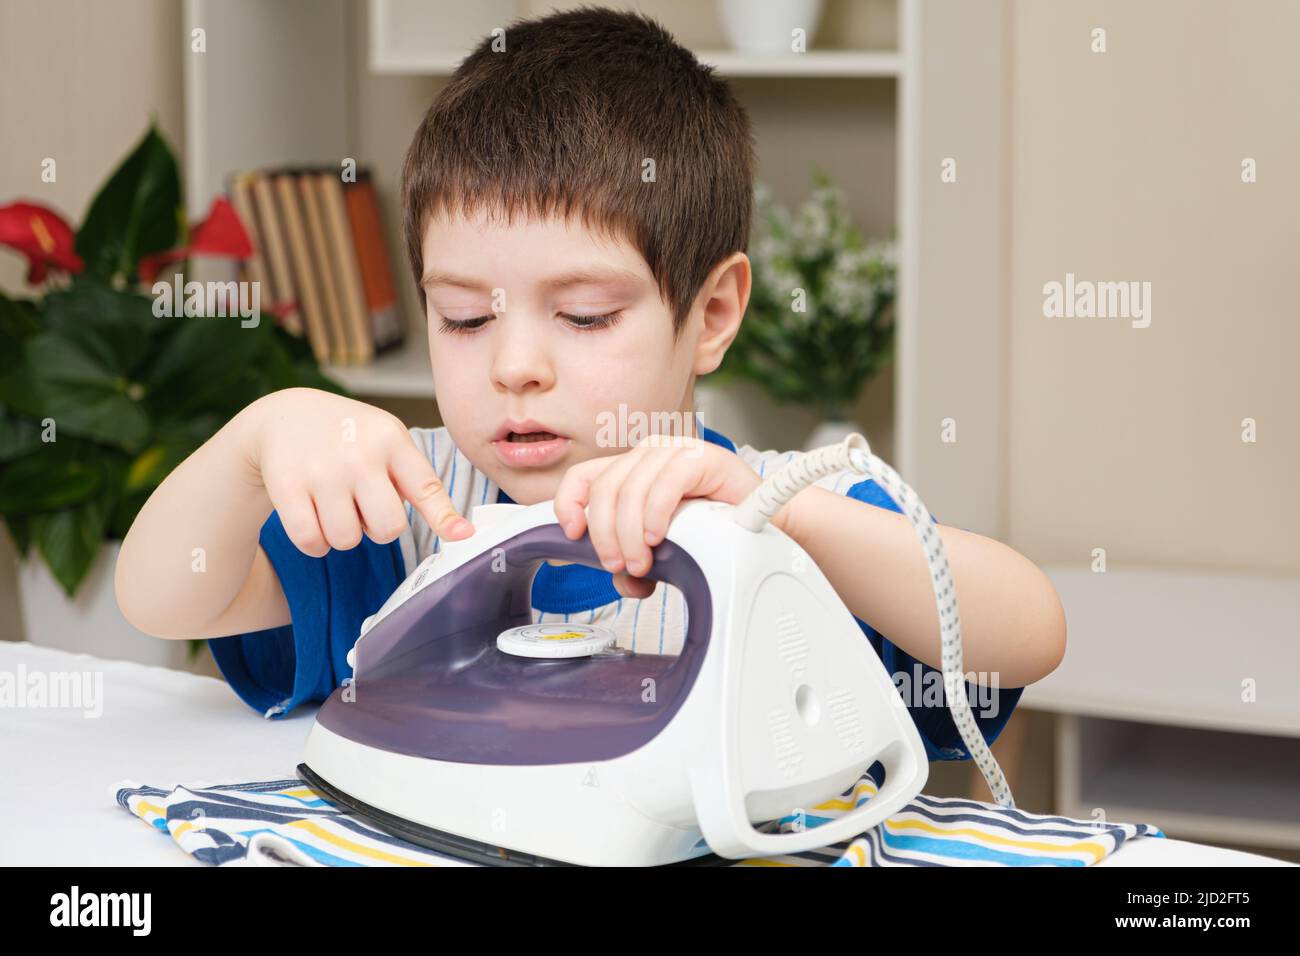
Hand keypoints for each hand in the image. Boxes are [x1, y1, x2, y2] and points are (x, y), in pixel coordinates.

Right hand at [248, 387, 472, 556]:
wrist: (284, 416)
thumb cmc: (350, 438)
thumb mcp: (388, 442)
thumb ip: (421, 484)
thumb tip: (462, 534)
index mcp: (392, 440)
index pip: (426, 487)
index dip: (445, 517)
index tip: (464, 536)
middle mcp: (359, 454)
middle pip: (388, 528)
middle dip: (377, 529)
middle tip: (364, 507)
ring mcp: (322, 470)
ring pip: (347, 540)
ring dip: (343, 534)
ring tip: (336, 505)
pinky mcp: (287, 486)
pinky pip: (311, 542)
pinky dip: (315, 542)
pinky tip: (314, 517)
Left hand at [553, 434, 768, 598]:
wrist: (766, 521)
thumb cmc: (715, 528)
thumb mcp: (664, 549)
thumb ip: (637, 562)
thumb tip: (623, 580)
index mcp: (632, 469)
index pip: (583, 477)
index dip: (569, 504)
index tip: (572, 536)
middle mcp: (649, 454)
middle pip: (604, 490)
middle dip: (605, 535)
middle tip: (620, 566)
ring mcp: (675, 451)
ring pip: (630, 490)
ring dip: (629, 533)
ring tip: (643, 563)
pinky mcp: (703, 457)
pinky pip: (666, 484)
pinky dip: (656, 515)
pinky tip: (659, 537)